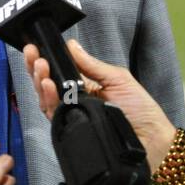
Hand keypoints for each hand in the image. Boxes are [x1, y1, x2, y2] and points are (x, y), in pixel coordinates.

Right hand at [23, 38, 177, 168]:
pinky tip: (49, 86)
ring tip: (41, 68)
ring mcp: (71, 116)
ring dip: (40, 81)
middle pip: (47, 84)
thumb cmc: (140, 109)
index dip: (45, 59)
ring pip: (46, 99)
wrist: (152, 139)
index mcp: (84, 85)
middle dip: (36, 68)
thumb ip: (92, 65)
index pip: (59, 71)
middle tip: (33, 54)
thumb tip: (71, 45)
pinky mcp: (71, 131)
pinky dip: (49, 99)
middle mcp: (74, 101)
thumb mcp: (117, 79)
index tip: (35, 47)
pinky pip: (54, 115)